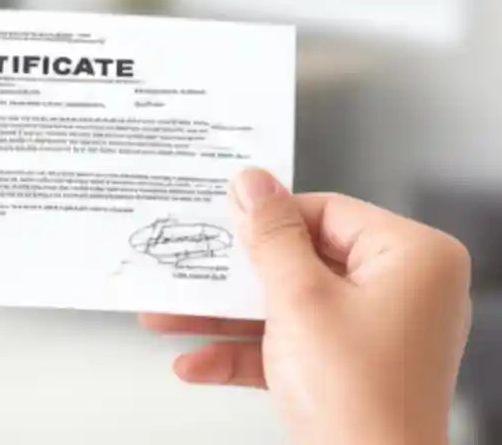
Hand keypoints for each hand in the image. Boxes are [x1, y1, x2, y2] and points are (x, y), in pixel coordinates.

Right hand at [140, 169, 471, 444]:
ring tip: (170, 316)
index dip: (267, 220)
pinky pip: (291, 345)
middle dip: (233, 278)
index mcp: (413, 258)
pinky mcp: (352, 368)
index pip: (326, 212)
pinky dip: (246, 353)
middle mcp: (405, 290)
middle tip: (189, 267)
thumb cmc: (361, 400)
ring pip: (287, 306)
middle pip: (299, 261)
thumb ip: (270, 237)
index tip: (219, 220)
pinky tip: (196, 361)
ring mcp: (378, 333)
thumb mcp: (299, 300)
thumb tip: (252, 184)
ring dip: (226, 317)